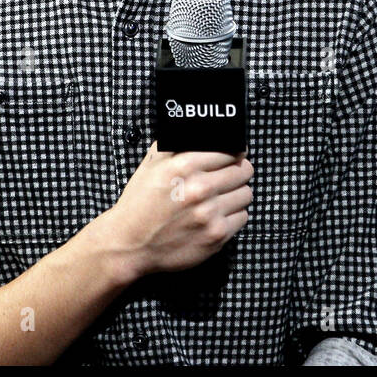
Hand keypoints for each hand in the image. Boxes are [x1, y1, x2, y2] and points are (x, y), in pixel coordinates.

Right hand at [104, 141, 252, 276]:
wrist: (129, 244)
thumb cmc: (140, 203)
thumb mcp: (152, 165)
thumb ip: (177, 145)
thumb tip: (201, 132)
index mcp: (185, 165)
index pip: (231, 151)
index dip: (235, 152)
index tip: (237, 155)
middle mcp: (200, 188)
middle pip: (244, 171)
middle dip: (238, 171)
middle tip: (230, 176)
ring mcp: (209, 214)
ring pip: (246, 194)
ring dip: (237, 194)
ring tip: (222, 197)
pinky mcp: (216, 236)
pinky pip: (242, 217)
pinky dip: (233, 216)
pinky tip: (217, 215)